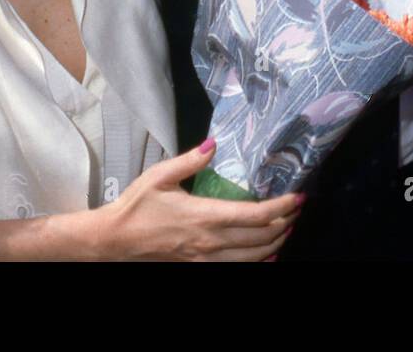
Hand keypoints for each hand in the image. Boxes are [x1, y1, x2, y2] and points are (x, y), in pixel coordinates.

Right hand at [94, 140, 300, 260]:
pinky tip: (268, 255)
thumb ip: (190, 160)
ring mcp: (206, 259)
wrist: (115, 241)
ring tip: (287, 227)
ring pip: (254, 257)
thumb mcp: (160, 176)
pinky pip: (237, 269)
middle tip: (296, 208)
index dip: (282, 207)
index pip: (255, 215)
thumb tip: (213, 144)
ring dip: (276, 243)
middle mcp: (210, 241)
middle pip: (261, 238)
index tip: (297, 196)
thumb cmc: (136, 206)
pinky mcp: (199, 267)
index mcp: (204, 216)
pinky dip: (259, 262)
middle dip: (285, 223)